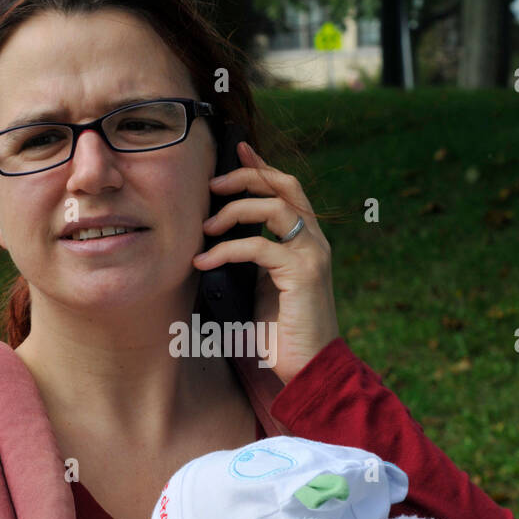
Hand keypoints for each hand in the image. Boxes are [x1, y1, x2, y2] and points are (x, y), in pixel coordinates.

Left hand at [193, 141, 339, 385]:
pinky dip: (226, 250)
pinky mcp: (303, 273)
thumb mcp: (258, 287)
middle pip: (283, 186)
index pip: (287, 189)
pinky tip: (204, 262)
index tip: (237, 149)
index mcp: (305, 241)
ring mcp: (312, 255)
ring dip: (234, 210)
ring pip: (273, 208)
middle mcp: (314, 241)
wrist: (308, 369)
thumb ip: (248, 259)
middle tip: (212, 185)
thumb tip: (211, 238)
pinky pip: (260, 246)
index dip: (261, 167)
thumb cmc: (280, 333)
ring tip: (205, 229)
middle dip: (246, 177)